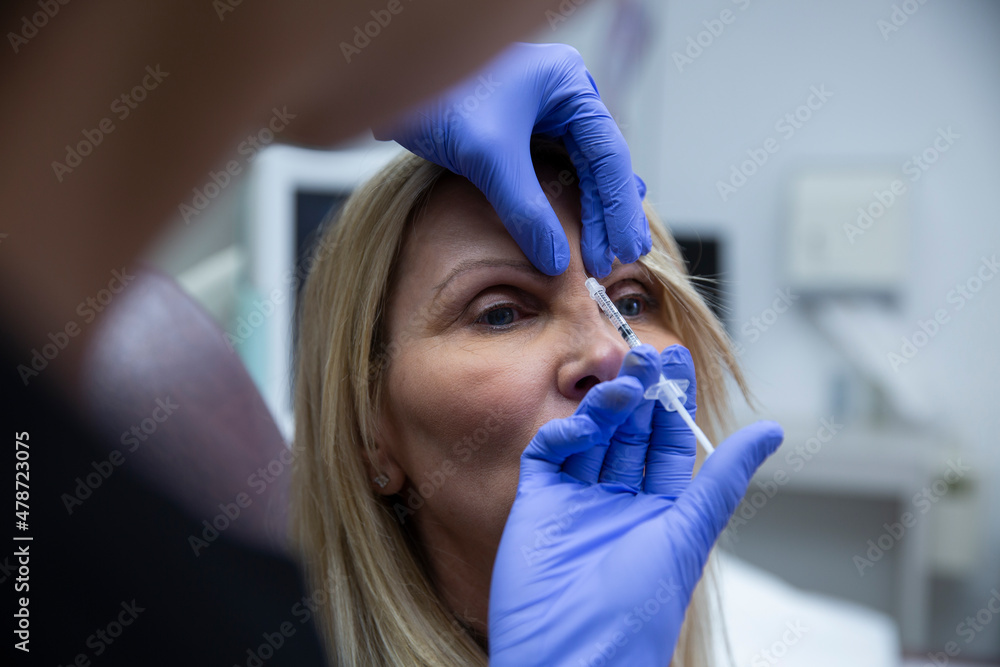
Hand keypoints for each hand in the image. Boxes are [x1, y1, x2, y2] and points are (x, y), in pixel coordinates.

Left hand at [373, 42, 649, 277]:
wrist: (388, 86)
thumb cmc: (437, 101)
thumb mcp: (488, 158)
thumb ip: (525, 209)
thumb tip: (556, 260)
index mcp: (567, 83)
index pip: (608, 152)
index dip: (618, 206)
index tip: (624, 249)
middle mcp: (562, 95)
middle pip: (600, 163)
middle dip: (608, 214)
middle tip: (617, 260)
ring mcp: (544, 112)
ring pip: (580, 171)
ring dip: (590, 213)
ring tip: (604, 255)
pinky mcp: (521, 132)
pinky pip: (555, 172)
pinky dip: (565, 204)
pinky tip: (579, 231)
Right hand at [488, 344, 783, 665]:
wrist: (572, 654)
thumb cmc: (636, 607)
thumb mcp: (689, 532)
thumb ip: (724, 478)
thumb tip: (772, 431)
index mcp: (657, 514)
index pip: (666, 445)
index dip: (673, 404)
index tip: (677, 360)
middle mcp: (616, 504)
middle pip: (629, 434)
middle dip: (640, 394)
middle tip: (647, 352)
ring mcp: (575, 502)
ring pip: (592, 437)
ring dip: (607, 406)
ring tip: (625, 376)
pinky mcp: (537, 504)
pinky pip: (550, 455)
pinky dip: (565, 434)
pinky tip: (586, 423)